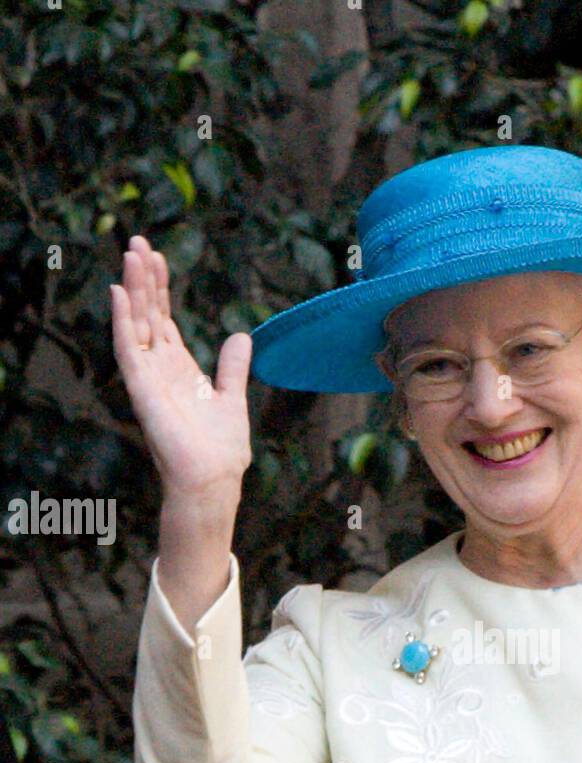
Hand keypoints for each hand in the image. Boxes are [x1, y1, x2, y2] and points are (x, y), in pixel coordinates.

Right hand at [110, 234, 252, 501]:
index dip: (161, 288)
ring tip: (131, 254)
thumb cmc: (221, 450)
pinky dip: (122, 322)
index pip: (164, 319)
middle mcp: (159, 369)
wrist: (214, 480)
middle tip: (137, 241)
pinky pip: (127, 350)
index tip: (159, 257)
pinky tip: (120, 293)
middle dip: (143, 278)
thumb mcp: (232, 398)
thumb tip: (240, 335)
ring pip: (136, 324)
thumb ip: (232, 367)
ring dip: (133, 289)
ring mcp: (148, 378)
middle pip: (147, 313)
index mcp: (180, 369)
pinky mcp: (142, 390)